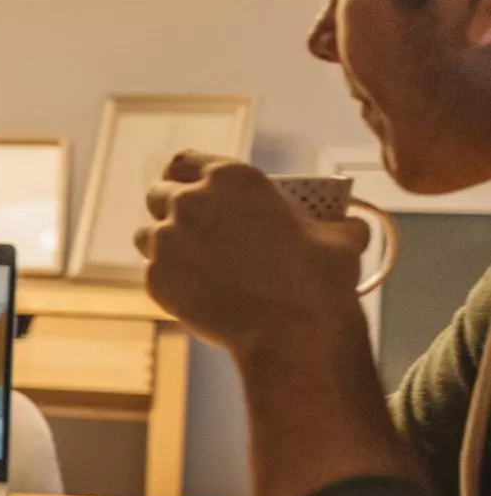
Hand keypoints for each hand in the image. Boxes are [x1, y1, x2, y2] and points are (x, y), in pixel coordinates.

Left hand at [134, 153, 367, 357]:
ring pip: (148, 234)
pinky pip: (153, 273)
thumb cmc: (320, 281)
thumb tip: (348, 223)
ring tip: (189, 263)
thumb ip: (332, 221)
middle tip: (186, 228)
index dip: (183, 175)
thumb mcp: (340, 236)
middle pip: (158, 194)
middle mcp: (190, 201)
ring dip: (162, 244)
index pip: (184, 161)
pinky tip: (194, 294)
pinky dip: (169, 281)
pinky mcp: (156, 277)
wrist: (293, 333)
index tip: (186, 187)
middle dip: (167, 208)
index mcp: (231, 177)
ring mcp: (167, 239)